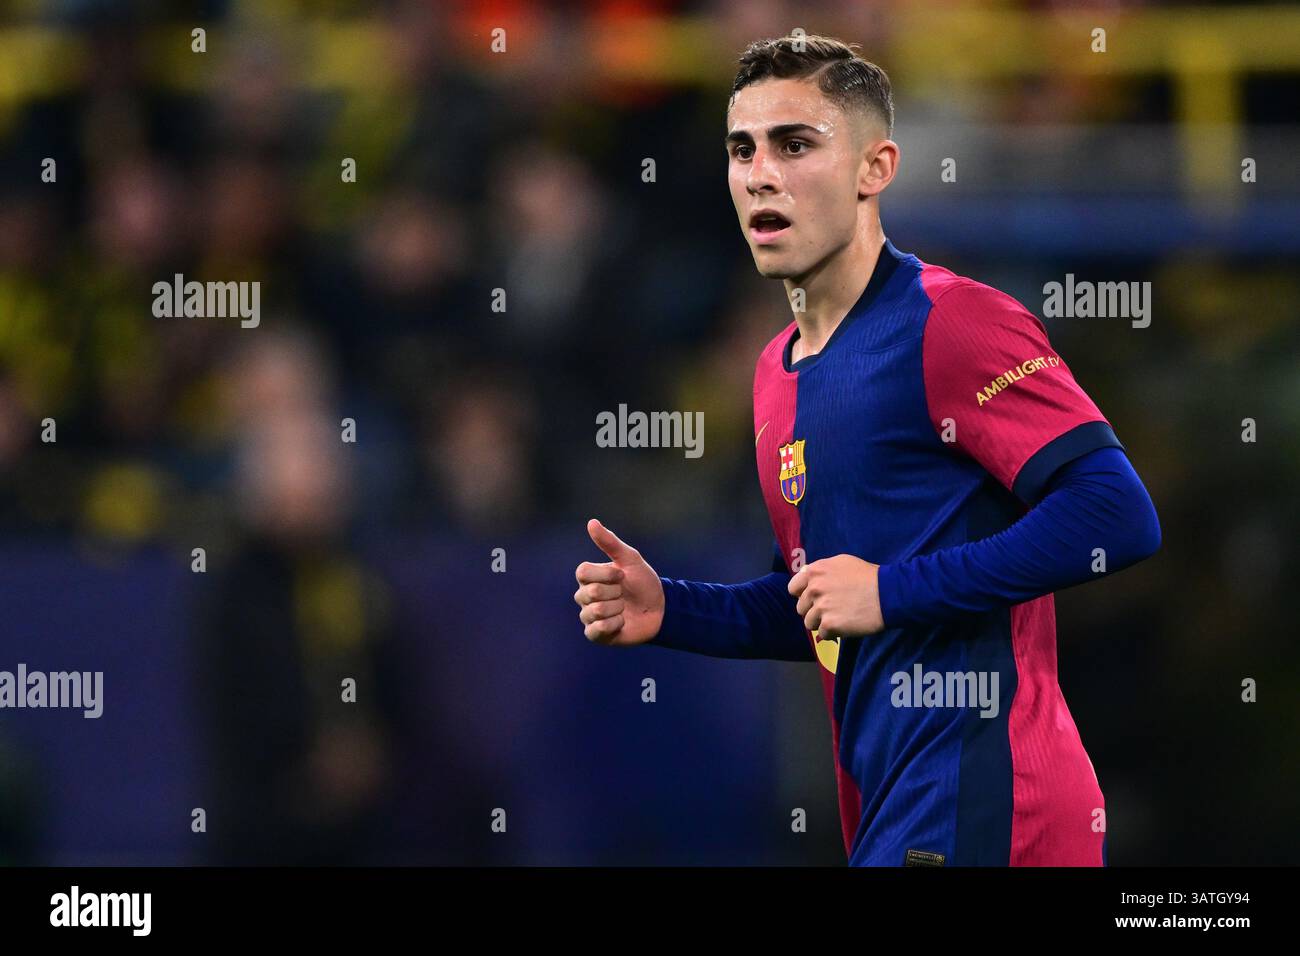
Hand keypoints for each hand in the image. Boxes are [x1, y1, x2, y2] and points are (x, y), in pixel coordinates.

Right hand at [573, 518, 664, 645]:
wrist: (661, 609)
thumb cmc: (644, 583)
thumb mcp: (630, 559)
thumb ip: (610, 542)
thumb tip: (591, 522)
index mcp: (589, 577)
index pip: (583, 572)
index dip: (607, 574)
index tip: (623, 576)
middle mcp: (585, 596)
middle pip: (590, 592)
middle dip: (616, 593)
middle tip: (624, 594)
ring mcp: (589, 616)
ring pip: (595, 611)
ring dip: (618, 609)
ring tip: (624, 608)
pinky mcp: (596, 634)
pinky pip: (597, 629)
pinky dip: (615, 624)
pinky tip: (622, 622)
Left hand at [787, 554, 883, 639]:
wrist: (888, 594)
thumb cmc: (868, 576)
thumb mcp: (842, 562)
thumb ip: (821, 570)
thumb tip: (805, 574)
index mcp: (815, 572)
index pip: (793, 588)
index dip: (803, 595)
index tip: (814, 599)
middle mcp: (814, 588)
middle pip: (801, 608)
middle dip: (814, 610)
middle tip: (832, 609)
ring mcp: (821, 607)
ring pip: (809, 623)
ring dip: (822, 623)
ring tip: (839, 618)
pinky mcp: (829, 624)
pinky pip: (823, 634)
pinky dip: (833, 633)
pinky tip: (845, 626)